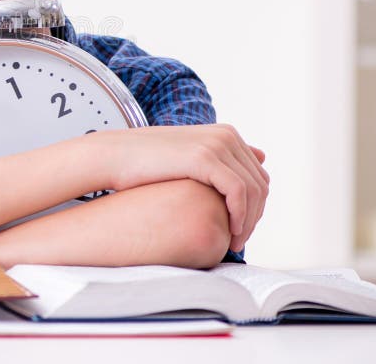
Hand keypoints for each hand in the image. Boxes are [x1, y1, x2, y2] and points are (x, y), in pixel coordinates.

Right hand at [88, 124, 268, 252]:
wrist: (116, 155)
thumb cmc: (146, 163)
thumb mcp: (188, 157)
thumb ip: (220, 159)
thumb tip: (259, 157)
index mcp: (226, 134)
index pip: (258, 175)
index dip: (256, 206)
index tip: (240, 228)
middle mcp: (226, 135)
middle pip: (260, 184)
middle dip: (255, 216)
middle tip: (239, 240)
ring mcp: (217, 144)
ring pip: (253, 190)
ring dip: (249, 221)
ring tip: (235, 241)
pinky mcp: (205, 158)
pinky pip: (238, 192)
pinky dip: (240, 215)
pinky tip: (230, 231)